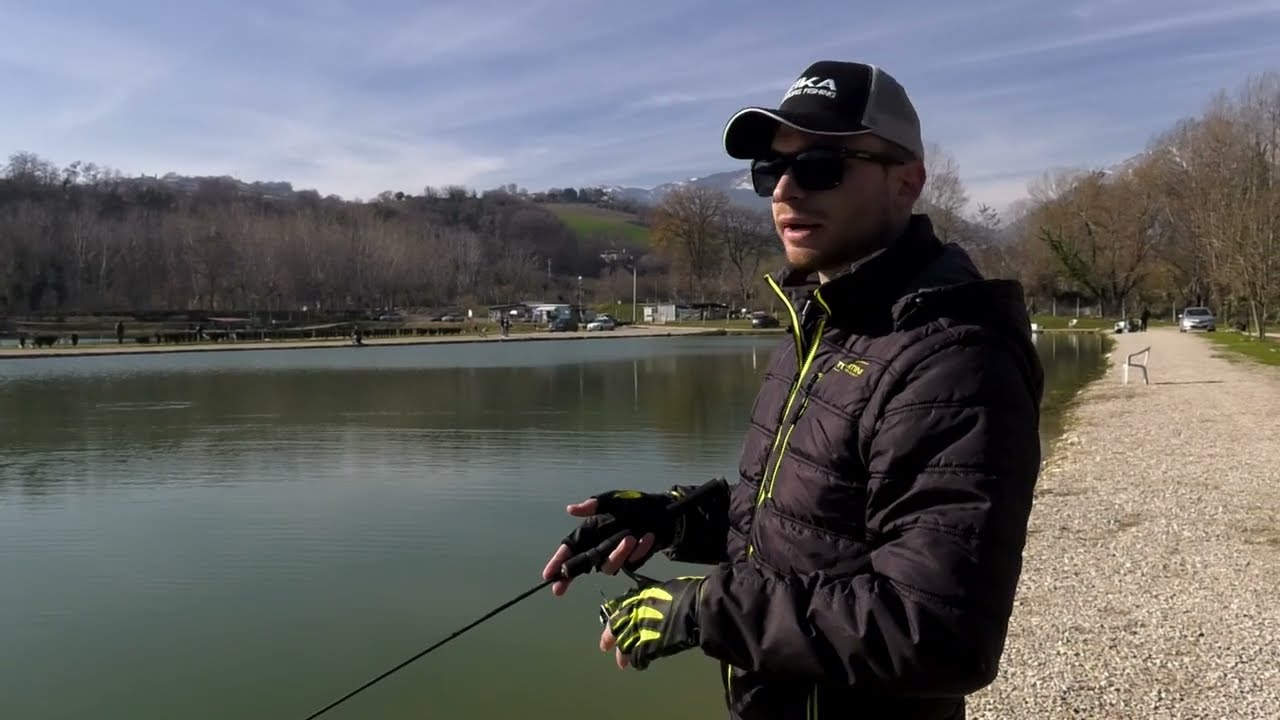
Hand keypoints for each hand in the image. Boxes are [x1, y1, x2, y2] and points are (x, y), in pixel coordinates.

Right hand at [541, 489, 681, 596]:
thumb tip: (570, 509)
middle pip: (580, 566)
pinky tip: (648, 537)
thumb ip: (596, 504)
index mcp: (591, 530)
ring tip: (632, 538)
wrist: (666, 512)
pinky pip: (630, 563)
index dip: (557, 561)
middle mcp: (600, 545)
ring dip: (618, 554)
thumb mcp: (616, 500)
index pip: (569, 548)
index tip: (547, 575)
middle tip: (559, 588)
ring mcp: (615, 555)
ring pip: (608, 566)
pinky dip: (640, 550)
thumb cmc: (637, 504)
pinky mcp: (631, 561)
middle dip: (568, 576)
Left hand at [600, 576, 703, 669]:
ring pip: (625, 644)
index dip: (614, 619)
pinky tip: (641, 665)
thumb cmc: (688, 594)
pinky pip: (639, 657)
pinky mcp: (650, 646)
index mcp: (642, 598)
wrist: (697, 608)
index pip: (621, 610)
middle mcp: (637, 614)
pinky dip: (638, 662)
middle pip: (617, 628)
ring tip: (622, 663)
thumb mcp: (667, 590)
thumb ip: (655, 598)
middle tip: (605, 647)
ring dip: (623, 655)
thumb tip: (655, 603)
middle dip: (610, 638)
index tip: (608, 626)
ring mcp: (642, 631)